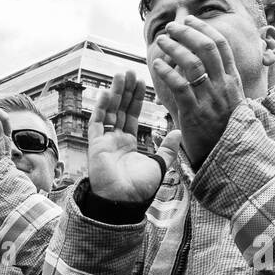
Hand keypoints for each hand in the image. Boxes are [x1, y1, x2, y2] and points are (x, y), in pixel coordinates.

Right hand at [87, 70, 172, 202]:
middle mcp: (114, 141)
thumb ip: (168, 148)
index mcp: (128, 144)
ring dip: (115, 93)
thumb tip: (178, 131)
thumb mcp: (160, 164)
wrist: (125, 202)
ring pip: (109, 112)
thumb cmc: (140, 189)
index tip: (141, 82)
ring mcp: (104, 142)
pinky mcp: (95, 146)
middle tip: (131, 71)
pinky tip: (107, 92)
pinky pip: (96, 123)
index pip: (132, 116)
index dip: (136, 99)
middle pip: (120, 110)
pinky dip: (101, 108)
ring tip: (121, 75)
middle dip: (125, 91)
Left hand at [149, 15, 244, 168]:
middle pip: (207, 47)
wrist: (228, 158)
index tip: (191, 20)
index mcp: (233, 81)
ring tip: (160, 41)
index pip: (221, 45)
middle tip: (171, 27)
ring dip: (174, 47)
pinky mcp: (195, 113)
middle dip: (188, 32)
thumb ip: (220, 84)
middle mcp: (224, 85)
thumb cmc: (224, 131)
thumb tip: (207, 68)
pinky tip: (156, 65)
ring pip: (193, 62)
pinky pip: (180, 86)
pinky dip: (167, 72)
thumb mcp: (229, 103)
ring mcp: (210, 98)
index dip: (205, 29)